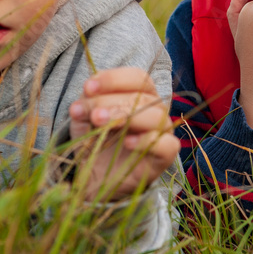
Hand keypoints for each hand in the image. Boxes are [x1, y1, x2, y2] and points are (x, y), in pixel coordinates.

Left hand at [68, 68, 179, 200]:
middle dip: (112, 101)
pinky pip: (167, 144)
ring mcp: (162, 133)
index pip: (138, 77)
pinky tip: (127, 142)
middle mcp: (155, 110)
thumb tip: (87, 91)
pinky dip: (146, 140)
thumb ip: (88, 101)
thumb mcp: (85, 117)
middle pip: (142, 96)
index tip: (88, 88)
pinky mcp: (164, 156)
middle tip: (92, 113)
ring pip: (156, 116)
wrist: (96, 175)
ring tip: (100, 122)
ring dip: (126, 116)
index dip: (114, 79)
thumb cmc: (97, 140)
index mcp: (141, 94)